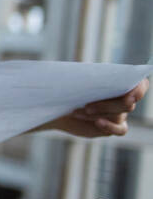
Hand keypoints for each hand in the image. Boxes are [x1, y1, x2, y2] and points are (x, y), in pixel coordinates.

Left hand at [30, 78, 148, 137]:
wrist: (59, 105)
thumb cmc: (70, 88)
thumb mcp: (78, 78)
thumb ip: (90, 75)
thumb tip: (91, 69)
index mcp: (119, 83)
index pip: (139, 85)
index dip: (139, 90)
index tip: (130, 94)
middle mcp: (124, 99)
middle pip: (127, 103)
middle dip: (108, 104)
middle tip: (87, 106)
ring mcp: (119, 114)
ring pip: (119, 115)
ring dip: (98, 113)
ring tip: (77, 111)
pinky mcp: (112, 127)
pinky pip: (120, 130)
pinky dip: (110, 127)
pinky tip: (98, 122)